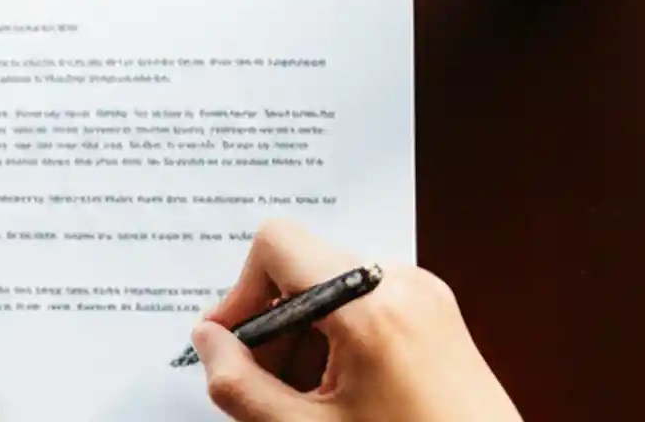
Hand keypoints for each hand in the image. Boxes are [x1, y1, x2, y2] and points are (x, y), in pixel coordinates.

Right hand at [192, 219, 521, 421]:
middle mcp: (402, 283)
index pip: (277, 244)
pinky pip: (365, 305)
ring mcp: (426, 295)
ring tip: (302, 401)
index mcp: (370, 304)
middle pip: (303, 269)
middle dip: (270, 326)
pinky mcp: (437, 313)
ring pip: (331, 290)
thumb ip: (240, 386)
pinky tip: (335, 395)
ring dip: (301, 337)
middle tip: (260, 387)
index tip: (230, 343)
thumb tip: (207, 340)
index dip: (240, 292)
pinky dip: (335, 340)